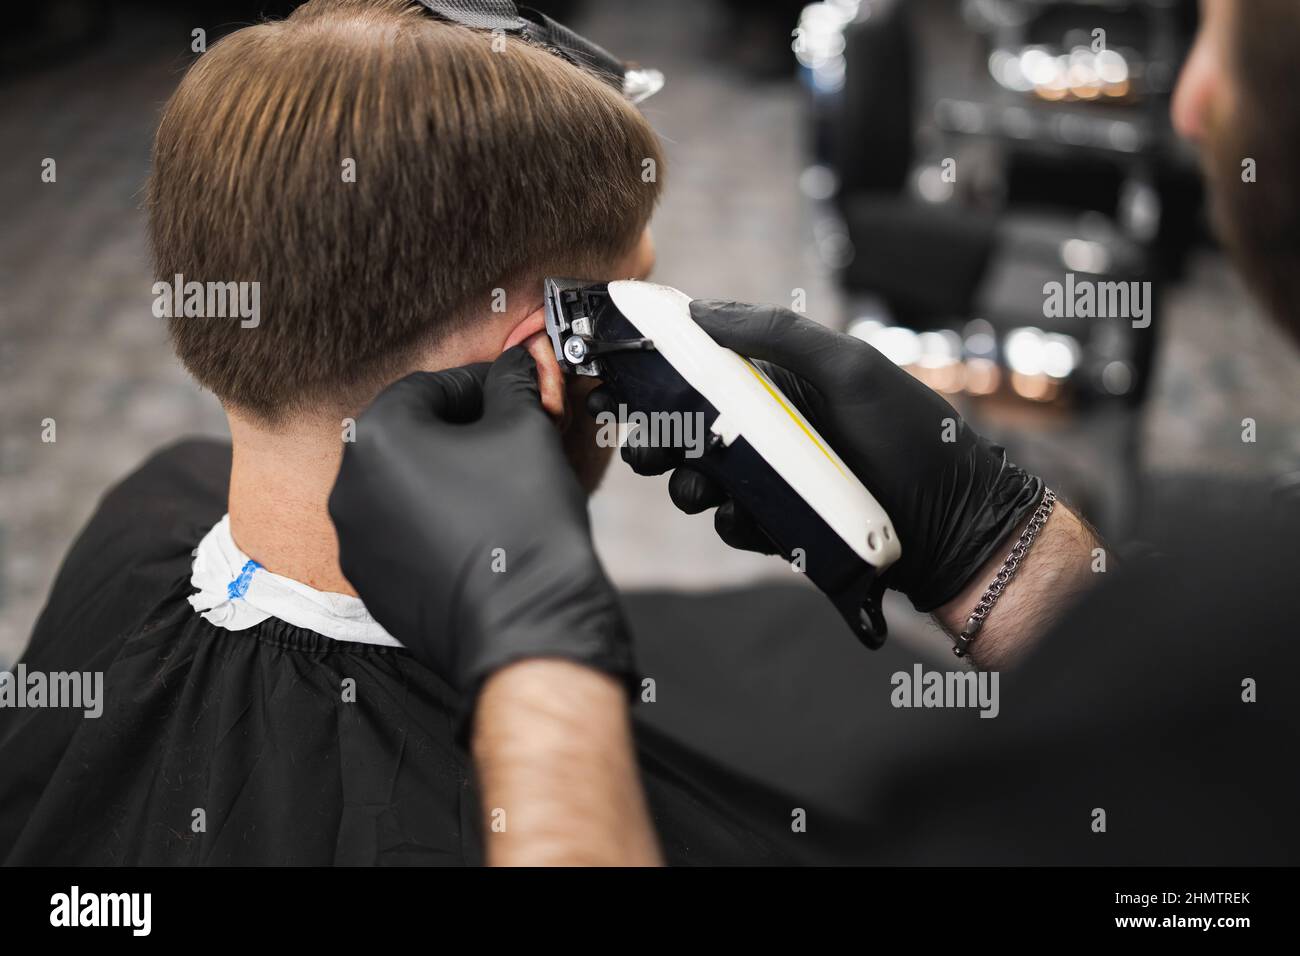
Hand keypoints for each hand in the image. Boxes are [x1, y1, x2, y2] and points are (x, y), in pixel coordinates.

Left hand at [329, 347, 632, 721]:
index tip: (512, 392)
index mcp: (377, 437)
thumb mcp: (528, 430)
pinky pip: (399, 531)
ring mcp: (354, 539)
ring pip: (401, 484)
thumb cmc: (524, 528)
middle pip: (409, 434)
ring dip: (444, 474)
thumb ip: (514, 383)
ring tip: (497, 487)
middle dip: (459, 429)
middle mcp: (348, 485)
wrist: (526, 625)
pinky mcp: (371, 581)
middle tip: (509, 438)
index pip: (430, 386)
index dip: (479, 384)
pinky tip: (479, 530)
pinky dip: (432, 520)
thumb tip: (517, 365)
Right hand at [612, 300, 1043, 611]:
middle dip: (660, 437)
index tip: (627, 380)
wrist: (957, 530)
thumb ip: (778, 334)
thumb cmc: (914, 438)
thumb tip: (699, 310)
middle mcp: (774, 426)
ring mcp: (777, 477)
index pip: (709, 367)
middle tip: (647, 450)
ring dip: (688, 484)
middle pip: (693, 427)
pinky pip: (736, 521)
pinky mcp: (783, 525)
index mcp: (784, 379)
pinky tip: (743, 519)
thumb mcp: (851, 369)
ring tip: (696, 489)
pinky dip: (731, 521)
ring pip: (704, 478)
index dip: (664, 373)